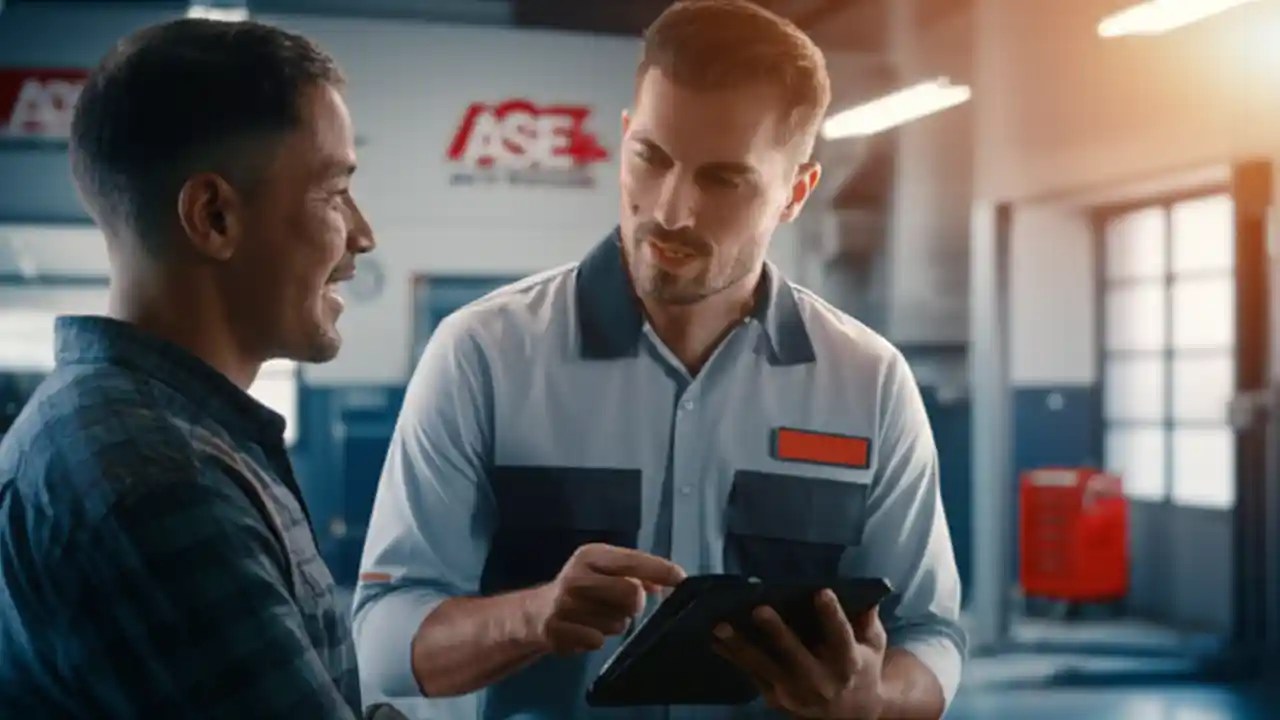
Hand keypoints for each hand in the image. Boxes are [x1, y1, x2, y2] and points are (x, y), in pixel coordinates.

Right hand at [531, 543, 685, 655]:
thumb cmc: (579, 589)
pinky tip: (583, 630)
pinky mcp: (556, 629)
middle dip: (636, 605)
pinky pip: (597, 641)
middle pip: (631, 593)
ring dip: (613, 624)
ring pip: (617, 622)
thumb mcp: (603, 572)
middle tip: (626, 607)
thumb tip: (667, 582)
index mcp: (591, 555)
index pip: (633, 560)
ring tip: (596, 617)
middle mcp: (577, 576)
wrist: (533, 613)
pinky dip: (596, 639)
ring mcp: (565, 604)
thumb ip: (636, 573)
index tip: (681, 579)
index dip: (660, 570)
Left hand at [711, 590, 887, 718]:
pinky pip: (751, 675)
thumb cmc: (861, 666)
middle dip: (777, 634)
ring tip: (720, 626)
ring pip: (765, 667)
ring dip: (741, 647)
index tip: (821, 591)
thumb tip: (865, 591)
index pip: (841, 637)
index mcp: (849, 664)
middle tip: (759, 610)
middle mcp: (821, 681)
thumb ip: (868, 618)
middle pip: (797, 656)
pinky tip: (715, 641)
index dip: (831, 615)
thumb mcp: (874, 644)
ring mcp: (795, 693)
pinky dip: (733, 657)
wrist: (851, 714)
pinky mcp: (775, 699)